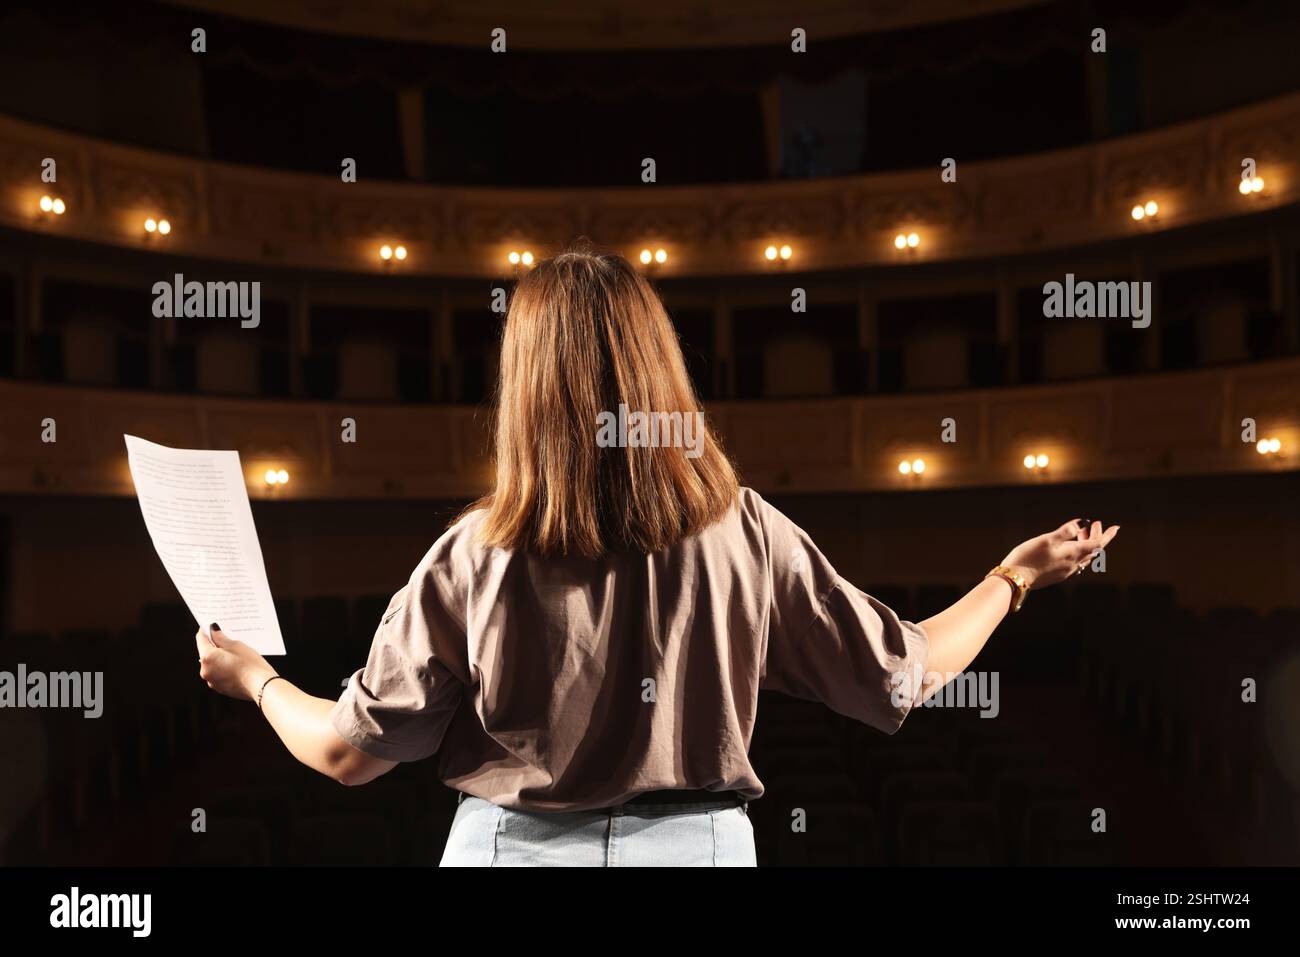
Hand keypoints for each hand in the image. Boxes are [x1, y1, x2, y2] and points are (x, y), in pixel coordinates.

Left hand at [195, 623, 276, 700]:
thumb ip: (221, 638)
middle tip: (227, 637)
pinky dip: (224, 668)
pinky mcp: (220, 688)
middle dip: (214, 645)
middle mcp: (205, 670)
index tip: (211, 625)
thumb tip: (213, 631)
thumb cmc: (250, 664)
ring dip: (219, 657)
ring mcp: (211, 681)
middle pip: (206, 653)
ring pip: (212, 664)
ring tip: (235, 652)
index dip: (205, 630)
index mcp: (207, 657)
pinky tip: (236, 664)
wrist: (261, 686)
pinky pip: (218, 673)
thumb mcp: (235, 645)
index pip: (201, 639)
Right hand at [1001, 519, 1119, 590]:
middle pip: (1093, 550)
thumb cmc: (1029, 557)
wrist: (1016, 579)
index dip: (1107, 535)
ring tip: (1082, 532)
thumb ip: (1065, 531)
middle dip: (1096, 536)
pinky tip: (1069, 548)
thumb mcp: (1046, 540)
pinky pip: (1075, 562)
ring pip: (1084, 557)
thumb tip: (1081, 524)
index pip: (1097, 544)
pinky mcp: (1057, 575)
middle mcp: (1073, 564)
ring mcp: (1066, 571)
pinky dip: (1078, 551)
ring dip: (1087, 543)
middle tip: (1096, 524)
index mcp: (1072, 554)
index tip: (1116, 527)